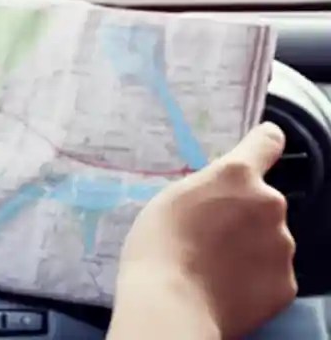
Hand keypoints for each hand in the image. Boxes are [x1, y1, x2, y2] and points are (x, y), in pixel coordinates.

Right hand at [112, 122, 295, 339]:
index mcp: (236, 175)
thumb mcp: (172, 200)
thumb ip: (206, 192)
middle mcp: (269, 203)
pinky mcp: (286, 283)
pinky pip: (272, 275)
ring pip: (270, 240)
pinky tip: (226, 288)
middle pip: (262, 202)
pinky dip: (255, 280)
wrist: (170, 303)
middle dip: (244, 215)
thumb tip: (219, 199)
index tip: (266, 141)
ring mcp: (282, 245)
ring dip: (250, 248)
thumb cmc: (157, 246)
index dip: (265, 141)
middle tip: (210, 237)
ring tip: (213, 268)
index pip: (266, 142)